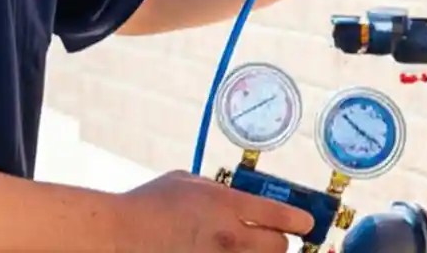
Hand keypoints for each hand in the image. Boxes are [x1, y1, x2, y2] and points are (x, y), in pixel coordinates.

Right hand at [117, 170, 313, 251]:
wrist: (119, 235)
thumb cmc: (148, 204)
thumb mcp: (187, 181)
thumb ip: (216, 189)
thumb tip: (234, 196)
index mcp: (227, 205)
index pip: (282, 217)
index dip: (301, 221)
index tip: (306, 224)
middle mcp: (230, 237)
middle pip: (280, 248)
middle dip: (279, 242)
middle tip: (272, 238)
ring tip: (247, 247)